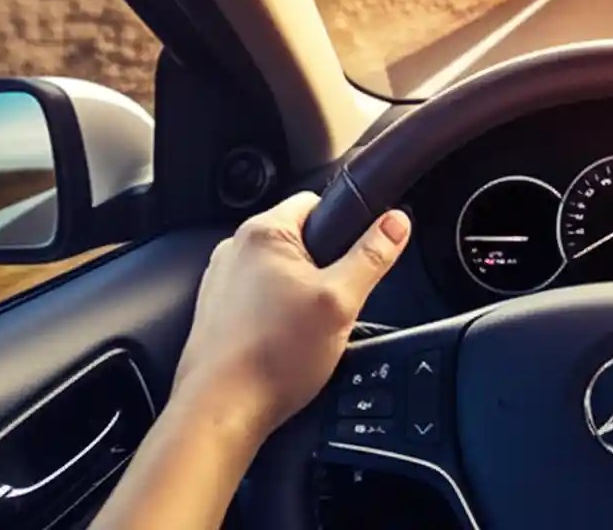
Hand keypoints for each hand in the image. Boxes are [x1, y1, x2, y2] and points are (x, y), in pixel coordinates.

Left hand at [173, 192, 410, 440]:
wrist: (222, 411)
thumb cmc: (271, 359)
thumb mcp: (341, 302)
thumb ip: (372, 257)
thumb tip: (396, 223)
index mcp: (263, 233)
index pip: (317, 202)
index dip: (346, 227)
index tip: (357, 258)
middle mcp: (234, 250)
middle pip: (300, 241)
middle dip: (324, 270)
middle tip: (333, 305)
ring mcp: (221, 282)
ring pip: (280, 274)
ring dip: (300, 294)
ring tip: (306, 330)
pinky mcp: (217, 312)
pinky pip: (260, 300)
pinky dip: (276, 316)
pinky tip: (284, 344)